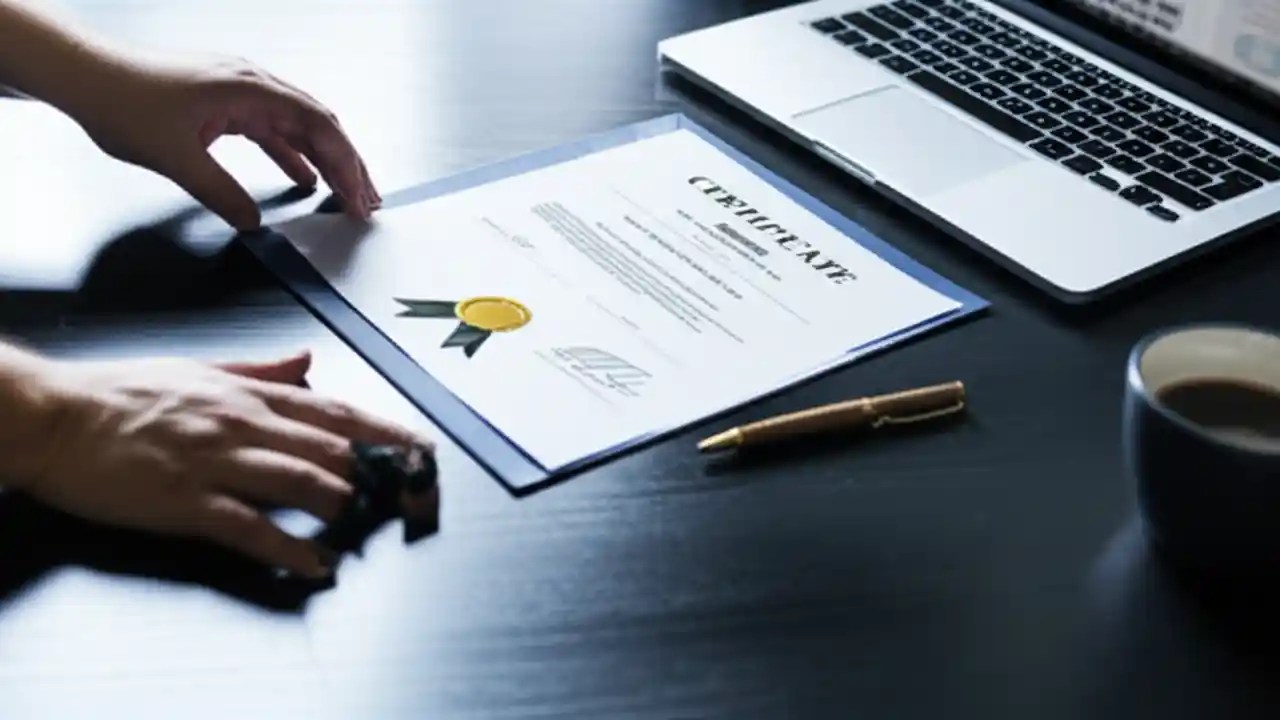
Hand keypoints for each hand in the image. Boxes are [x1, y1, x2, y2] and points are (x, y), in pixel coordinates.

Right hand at [18, 351, 427, 577]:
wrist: (56, 416)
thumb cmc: (121, 393)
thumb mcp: (198, 367)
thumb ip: (260, 369)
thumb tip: (309, 361)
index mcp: (246, 393)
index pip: (333, 410)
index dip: (383, 429)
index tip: (420, 444)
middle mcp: (241, 423)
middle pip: (329, 447)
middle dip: (372, 473)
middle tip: (400, 493)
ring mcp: (216, 462)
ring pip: (302, 481)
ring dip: (339, 505)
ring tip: (359, 522)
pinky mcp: (187, 501)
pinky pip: (252, 527)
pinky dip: (289, 549)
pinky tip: (314, 564)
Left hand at [71, 51, 379, 230]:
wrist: (83, 74)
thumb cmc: (123, 101)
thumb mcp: (175, 159)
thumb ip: (221, 193)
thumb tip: (253, 223)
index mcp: (249, 89)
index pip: (317, 126)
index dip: (345, 165)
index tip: (359, 198)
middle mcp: (252, 84)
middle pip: (319, 125)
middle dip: (349, 165)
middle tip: (367, 202)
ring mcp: (240, 91)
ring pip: (299, 127)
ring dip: (326, 161)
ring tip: (346, 194)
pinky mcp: (226, 102)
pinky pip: (273, 130)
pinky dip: (293, 155)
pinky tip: (302, 179)